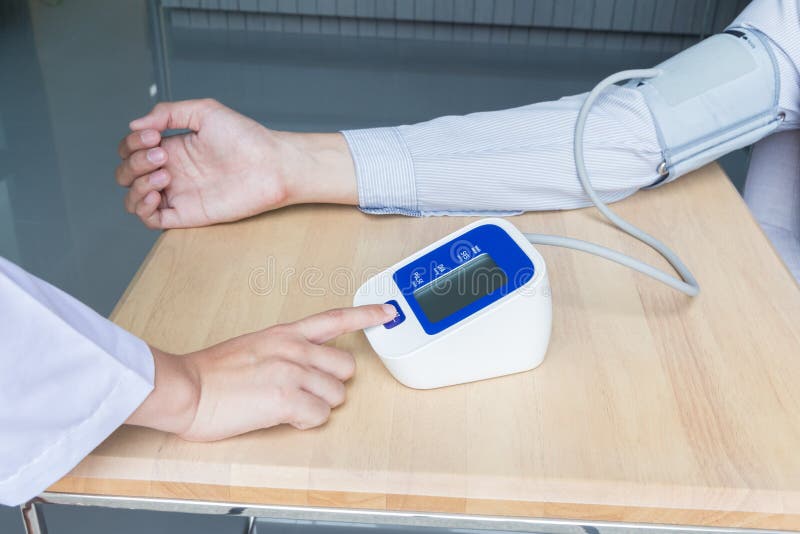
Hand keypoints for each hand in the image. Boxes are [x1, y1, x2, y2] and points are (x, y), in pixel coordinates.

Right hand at [116, 99, 356, 228]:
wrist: (271, 165)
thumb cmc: (246, 138)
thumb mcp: (204, 112)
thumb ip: (168, 113)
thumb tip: (136, 124)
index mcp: (173, 147)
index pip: (131, 149)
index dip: (132, 143)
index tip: (153, 137)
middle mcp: (172, 171)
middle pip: (127, 172)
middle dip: (135, 163)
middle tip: (163, 157)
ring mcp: (178, 194)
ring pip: (133, 198)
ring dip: (137, 184)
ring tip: (164, 175)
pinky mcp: (187, 214)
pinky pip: (151, 220)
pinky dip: (143, 209)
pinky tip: (157, 195)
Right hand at [126, 304, 395, 440]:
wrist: (185, 387)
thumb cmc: (211, 373)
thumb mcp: (254, 347)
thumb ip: (284, 350)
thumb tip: (304, 364)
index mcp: (286, 333)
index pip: (335, 318)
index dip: (367, 315)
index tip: (388, 312)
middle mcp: (295, 349)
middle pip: (346, 367)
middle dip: (331, 383)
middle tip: (305, 391)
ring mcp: (293, 373)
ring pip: (336, 395)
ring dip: (317, 405)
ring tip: (286, 405)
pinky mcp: (287, 399)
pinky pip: (319, 416)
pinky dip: (304, 421)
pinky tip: (281, 416)